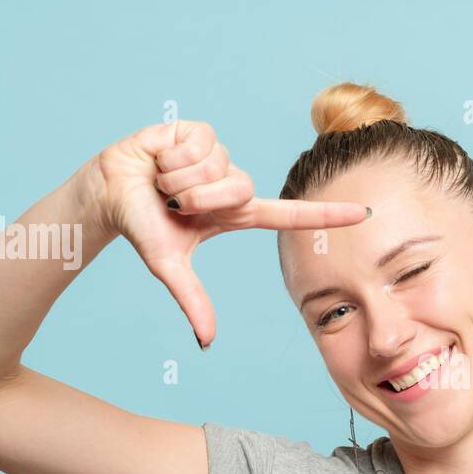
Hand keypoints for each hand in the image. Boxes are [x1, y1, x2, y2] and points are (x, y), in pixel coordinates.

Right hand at [91, 119, 368, 346]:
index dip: (326, 215)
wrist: (108, 193)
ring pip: (217, 167)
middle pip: (240, 190)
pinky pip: (199, 144)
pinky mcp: (200, 132)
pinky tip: (160, 157)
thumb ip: (193, 301)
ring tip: (164, 181)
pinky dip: (172, 156)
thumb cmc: (143, 227)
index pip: (291, 214)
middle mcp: (234, 183)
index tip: (364, 214)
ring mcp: (219, 156)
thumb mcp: (169, 266)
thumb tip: (206, 342)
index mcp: (237, 214)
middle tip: (174, 202)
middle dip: (199, 200)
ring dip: (181, 178)